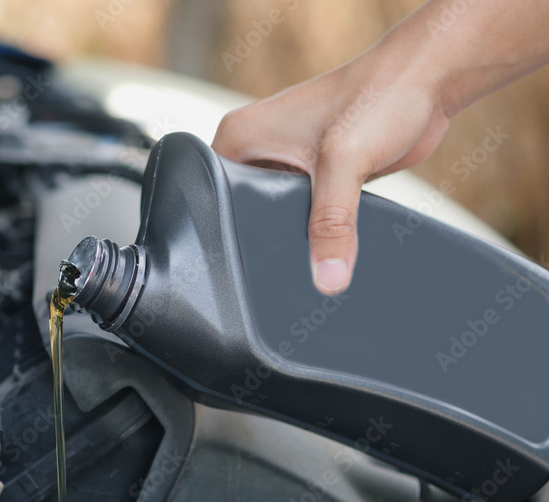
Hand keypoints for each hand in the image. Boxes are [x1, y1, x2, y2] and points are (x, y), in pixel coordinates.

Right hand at [213, 45, 449, 293]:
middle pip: (247, 214)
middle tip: (290, 266)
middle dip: (270, 240)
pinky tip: (332, 245)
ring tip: (315, 255)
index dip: (232, 234)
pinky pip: (308, 216)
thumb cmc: (378, 95)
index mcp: (239, 138)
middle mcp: (257, 149)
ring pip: (279, 218)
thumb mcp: (343, 162)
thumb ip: (331, 223)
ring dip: (300, 236)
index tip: (251, 266)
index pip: (215, 199)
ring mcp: (286, 163)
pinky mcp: (316, 176)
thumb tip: (329, 279)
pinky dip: (322, 232)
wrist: (427, 81)